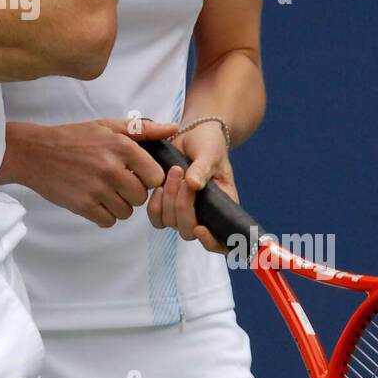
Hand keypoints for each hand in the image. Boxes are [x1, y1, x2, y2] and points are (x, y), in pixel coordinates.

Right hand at [9, 117, 179, 227]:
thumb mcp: (107, 126)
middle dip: (132, 192)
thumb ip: (143, 129)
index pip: (156, 176)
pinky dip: (104, 215)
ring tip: (104, 191)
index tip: (136, 173)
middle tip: (116, 182)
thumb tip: (173, 128)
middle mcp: (112, 168)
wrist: (34, 152)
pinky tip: (94, 200)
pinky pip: (108, 221)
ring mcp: (97, 189)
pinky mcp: (83, 205)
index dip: (148, 177)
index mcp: (121, 146)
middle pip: (141, 196)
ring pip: (126, 212)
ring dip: (118, 205)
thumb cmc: (73, 138)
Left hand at [145, 121, 237, 252]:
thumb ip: (202, 168)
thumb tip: (194, 185)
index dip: (211, 242)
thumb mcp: (210, 152)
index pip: (223, 241)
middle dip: (183, 206)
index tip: (200, 228)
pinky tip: (158, 186)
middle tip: (182, 176)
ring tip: (173, 173)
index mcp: (223, 206)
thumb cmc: (208, 144)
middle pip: (189, 231)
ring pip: (171, 223)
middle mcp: (204, 214)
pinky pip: (156, 218)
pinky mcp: (166, 205)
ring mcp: (184, 211)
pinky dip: (154, 205)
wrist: (192, 135)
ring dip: (168, 201)